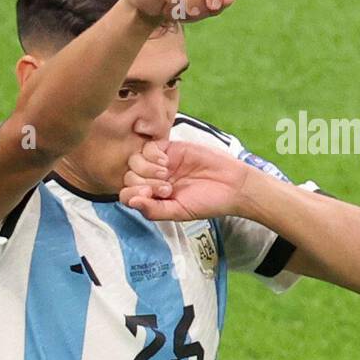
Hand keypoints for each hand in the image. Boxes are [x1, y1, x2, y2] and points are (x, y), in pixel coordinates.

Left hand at [120, 140, 251, 220]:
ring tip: (168, 175)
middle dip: (144, 183)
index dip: (134, 194)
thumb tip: (131, 203)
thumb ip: (154, 210)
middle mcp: (153, 180)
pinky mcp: (170, 147)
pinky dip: (153, 154)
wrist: (232, 184)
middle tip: (167, 187)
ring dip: (148, 169)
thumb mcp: (179, 212)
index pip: (127, 194)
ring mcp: (161, 163)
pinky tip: (167, 161)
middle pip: (129, 177)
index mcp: (154, 198)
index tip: (152, 197)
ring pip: (134, 160)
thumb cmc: (207, 202)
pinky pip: (148, 146)